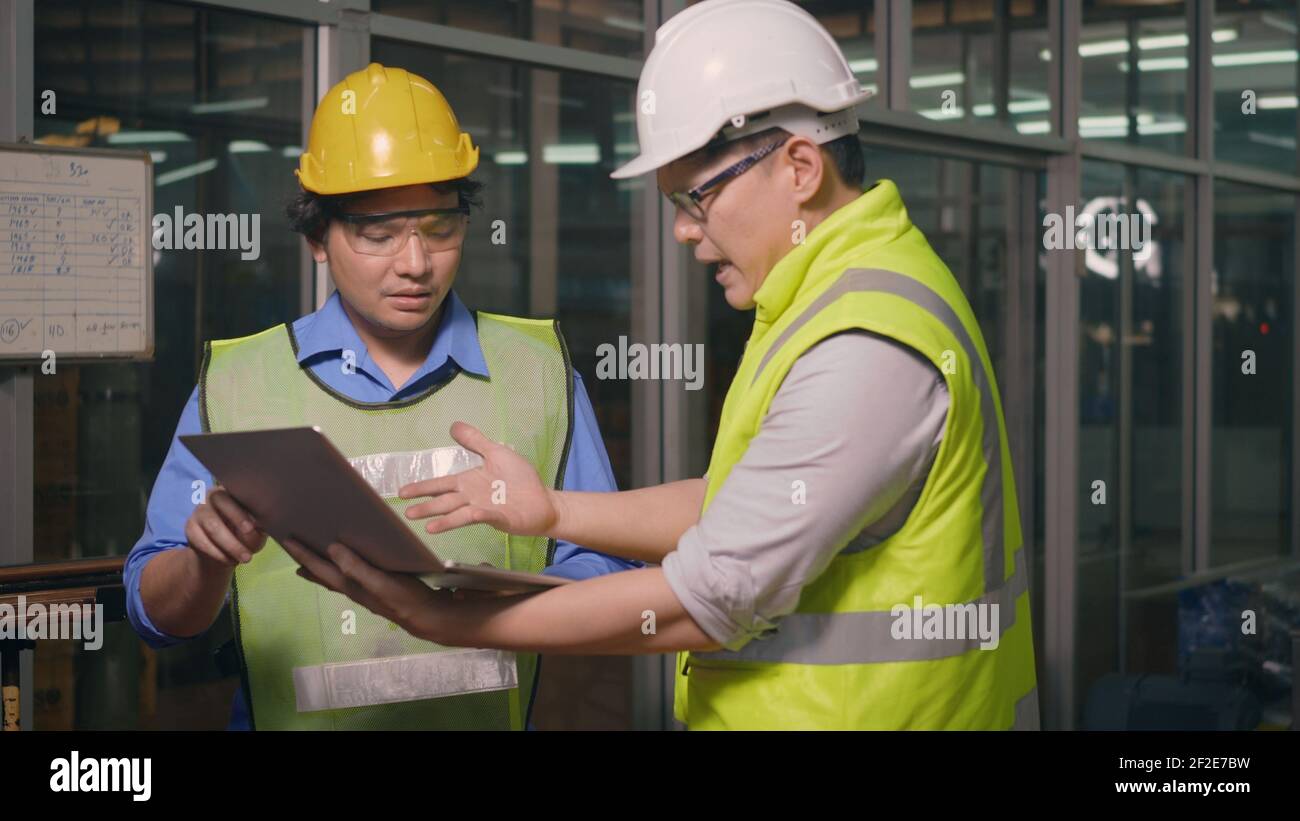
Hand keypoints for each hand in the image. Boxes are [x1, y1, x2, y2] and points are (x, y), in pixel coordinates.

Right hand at [183, 486, 266, 565]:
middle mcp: (213, 495)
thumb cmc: (246, 534)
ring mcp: (199, 510)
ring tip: (246, 558)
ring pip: (214, 526)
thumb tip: (260, 526)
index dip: (244, 509)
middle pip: (222, 504)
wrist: (223, 552)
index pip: (237, 492)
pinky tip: (230, 560)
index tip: (251, 527)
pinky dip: (218, 554)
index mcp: (234, 490)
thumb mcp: (258, 530)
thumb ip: (261, 525)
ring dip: (231, 545)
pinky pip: (203, 541)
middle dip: (238, 522)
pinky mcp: (190, 527)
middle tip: (250, 545)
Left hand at [280, 538, 446, 639]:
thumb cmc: (402, 598)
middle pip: (323, 574)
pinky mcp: (377, 586)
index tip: (286, 539)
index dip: (303, 555)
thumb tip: (332, 548)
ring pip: (335, 576)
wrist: (427, 616)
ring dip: (322, 567)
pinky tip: (350, 562)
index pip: (320, 568)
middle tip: (292, 549)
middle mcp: (353, 588)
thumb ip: (355, 567)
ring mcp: (365, 589)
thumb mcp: (378, 582)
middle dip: (307, 563)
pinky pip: (352, 574)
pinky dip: (343, 566)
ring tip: (311, 559)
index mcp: (350, 585)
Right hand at [399, 421, 560, 537]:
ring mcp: (484, 510)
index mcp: (468, 483)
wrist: (543, 500)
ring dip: (444, 520)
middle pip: (444, 502)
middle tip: (407, 513)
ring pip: (459, 514)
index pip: (440, 485)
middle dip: (426, 507)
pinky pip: (486, 516)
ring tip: (427, 527)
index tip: (402, 492)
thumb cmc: (519, 478)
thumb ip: (475, 441)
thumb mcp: (496, 453)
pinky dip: (476, 515)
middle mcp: (471, 498)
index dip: (422, 488)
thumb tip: (453, 425)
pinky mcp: (499, 518)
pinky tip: (470, 515)